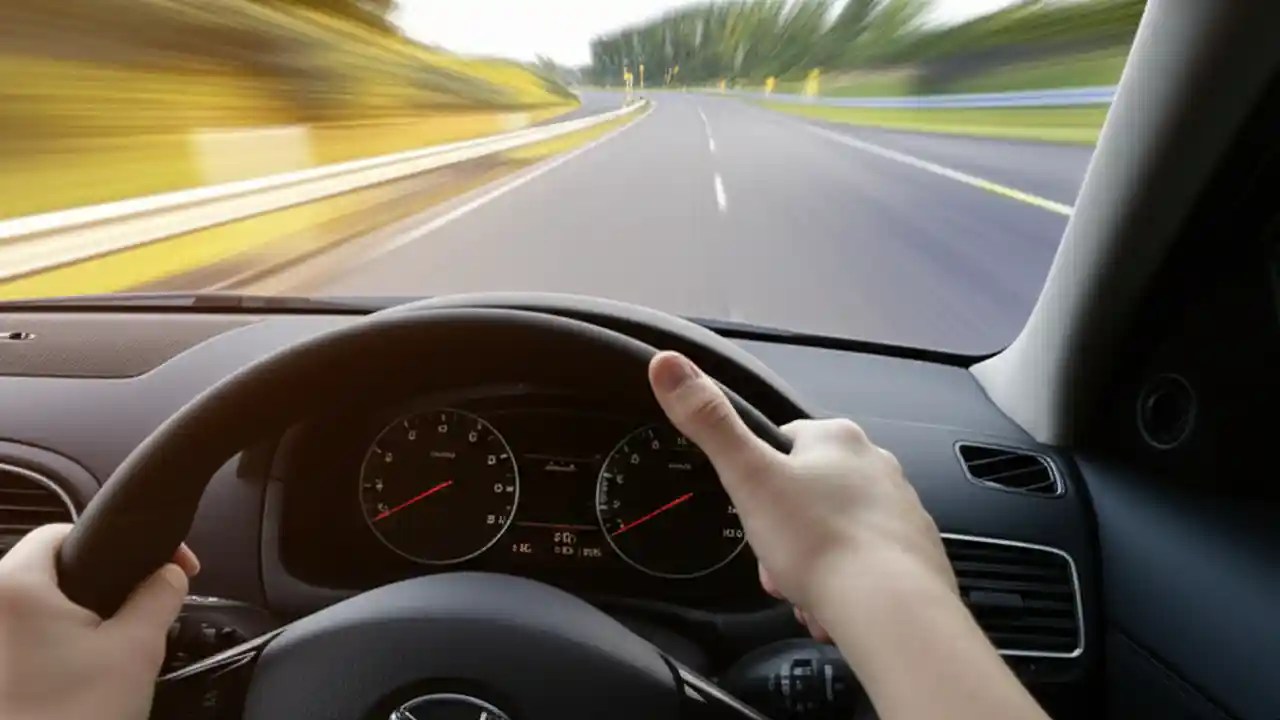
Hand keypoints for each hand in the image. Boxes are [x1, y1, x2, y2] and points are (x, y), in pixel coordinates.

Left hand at [0, 524, 198, 719]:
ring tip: (110, 651)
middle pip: (50, 570)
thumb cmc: (72, 718)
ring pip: (37, 610)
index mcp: (15, 586)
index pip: (65, 532)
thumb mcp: (135, 650)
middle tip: (139, 614)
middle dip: (102, 586)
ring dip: (76, 620)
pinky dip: (52, 647)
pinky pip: (23, 641)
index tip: (162, 566)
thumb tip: (171, 573)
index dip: (122, 544)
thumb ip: (159, 597)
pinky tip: (79, 677)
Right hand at [648, 352, 955, 633]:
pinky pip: (868, 563)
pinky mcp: (919, 550)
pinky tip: (836, 604)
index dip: (761, 481)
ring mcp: (902, 507)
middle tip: (777, 564)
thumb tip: (666, 362)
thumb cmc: (815, 540)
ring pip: (836, 532)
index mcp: (837, 437)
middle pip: (809, 494)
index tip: (755, 511)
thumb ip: (709, 422)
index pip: (786, 444)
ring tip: (805, 590)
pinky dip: (847, 584)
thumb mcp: (748, 477)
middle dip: (786, 532)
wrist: (890, 608)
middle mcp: (878, 462)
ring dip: (813, 563)